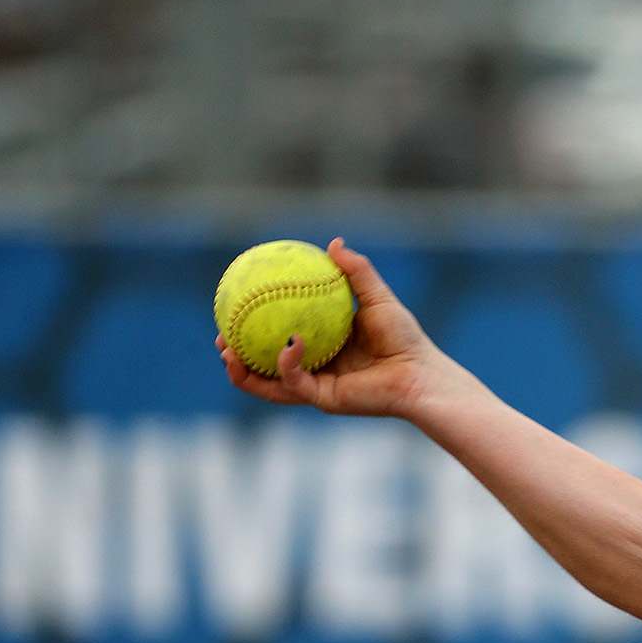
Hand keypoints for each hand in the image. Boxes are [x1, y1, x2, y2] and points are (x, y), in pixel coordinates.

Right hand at [217, 238, 478, 418]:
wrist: (421, 373)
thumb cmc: (404, 337)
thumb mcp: (376, 298)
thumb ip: (356, 272)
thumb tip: (333, 243)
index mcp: (322, 346)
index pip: (278, 336)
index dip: (253, 327)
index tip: (234, 306)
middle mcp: (315, 368)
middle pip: (263, 365)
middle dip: (236, 355)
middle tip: (220, 335)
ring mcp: (317, 386)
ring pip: (268, 383)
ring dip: (243, 371)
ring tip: (227, 351)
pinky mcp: (323, 399)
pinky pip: (294, 382)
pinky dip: (285, 364)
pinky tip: (286, 344)